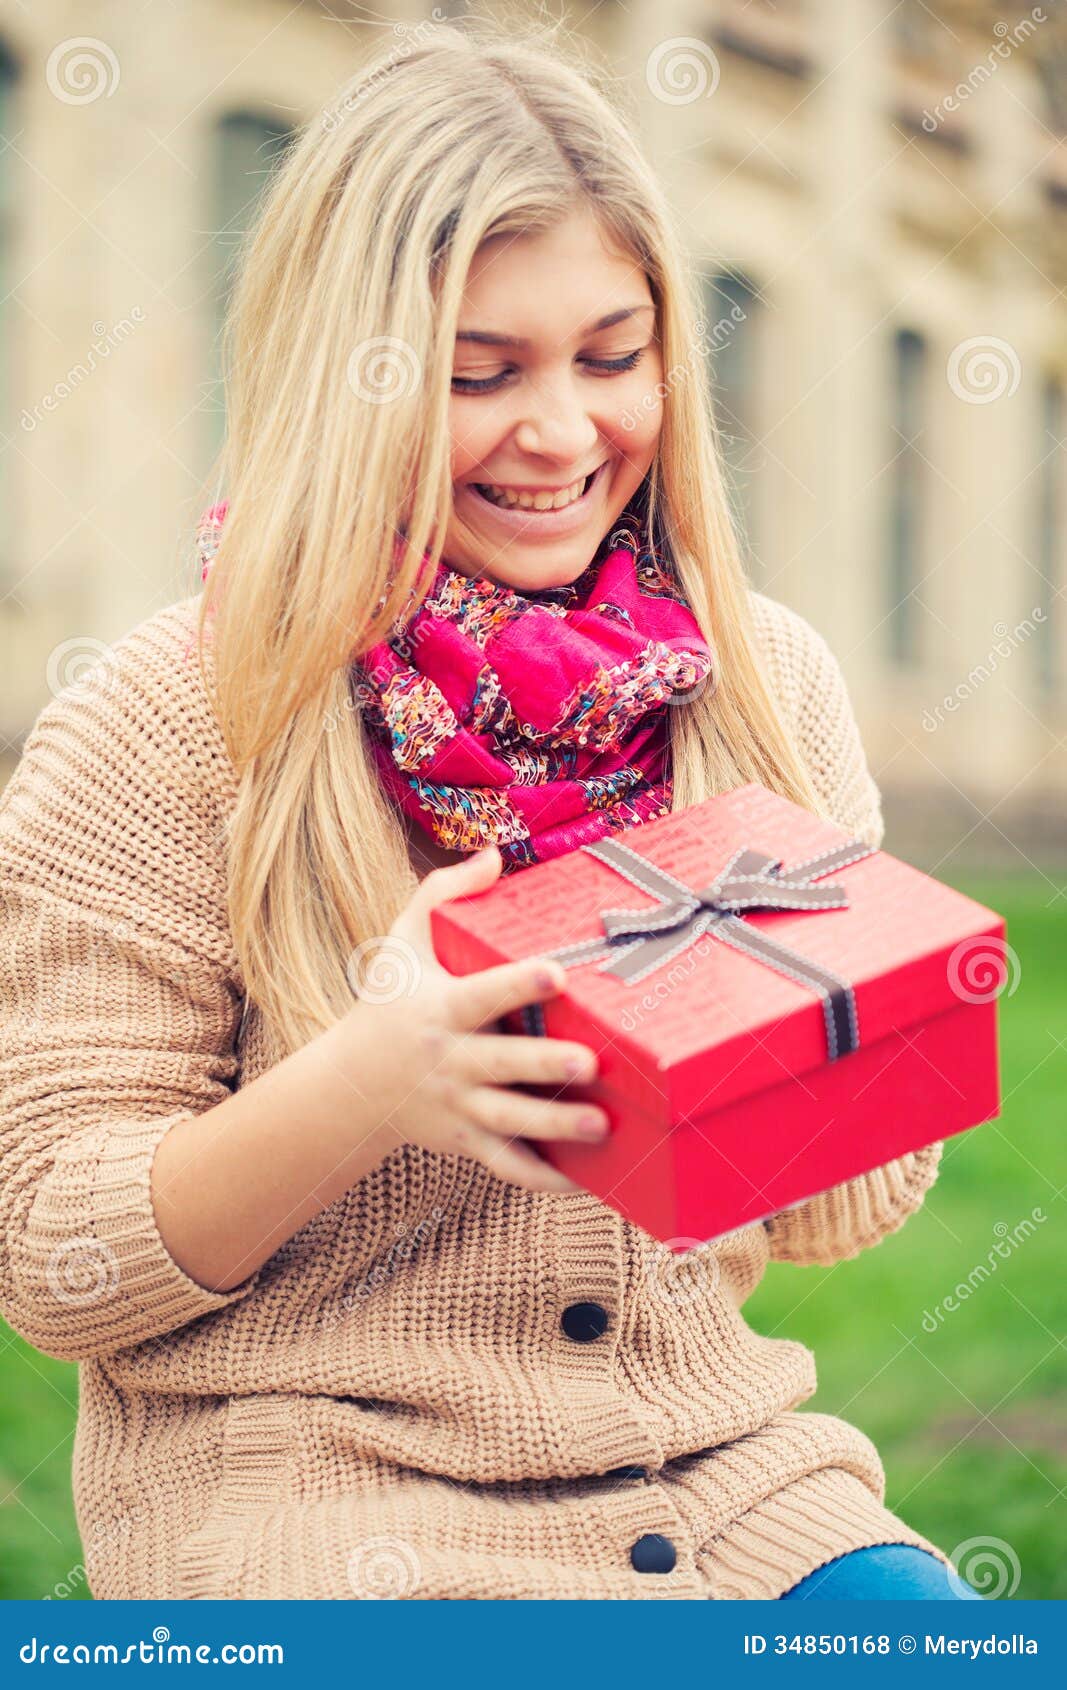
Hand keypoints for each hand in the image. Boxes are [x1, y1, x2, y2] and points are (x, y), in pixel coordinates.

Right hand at [334, 845, 607, 1193]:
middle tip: (590, 1063)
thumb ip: (443, 892)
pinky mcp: (467, 1142)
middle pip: (501, 1067)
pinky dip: (545, 1178)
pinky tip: (587, 1181)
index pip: (482, 994)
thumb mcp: (402, 941)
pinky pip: (509, 1167)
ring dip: (556, 1125)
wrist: (352, 1085)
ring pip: (511, 1123)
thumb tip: (495, 854)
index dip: (517, 984)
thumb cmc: (389, 1001)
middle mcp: (450, 1061)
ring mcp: (459, 1107)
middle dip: (544, 1068)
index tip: (556, 972)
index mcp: (441, 1009)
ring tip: (602, 1124)